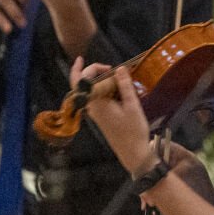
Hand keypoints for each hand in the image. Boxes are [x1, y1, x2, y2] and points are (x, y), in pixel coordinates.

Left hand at [74, 59, 154, 174]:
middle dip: (94, 72)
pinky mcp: (101, 117)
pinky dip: (105, 90)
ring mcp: (95, 113)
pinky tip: (119, 89)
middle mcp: (92, 107)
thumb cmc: (133, 130)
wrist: (132, 153)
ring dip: (101, 81)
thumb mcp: (132, 106)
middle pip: (82, 84)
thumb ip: (124, 85)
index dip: (84, 68)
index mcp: (96, 103)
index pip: (80, 81)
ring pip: (91, 91)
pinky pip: (97, 98)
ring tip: (118, 77)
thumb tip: (120, 68)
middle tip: (111, 68)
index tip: (93, 61)